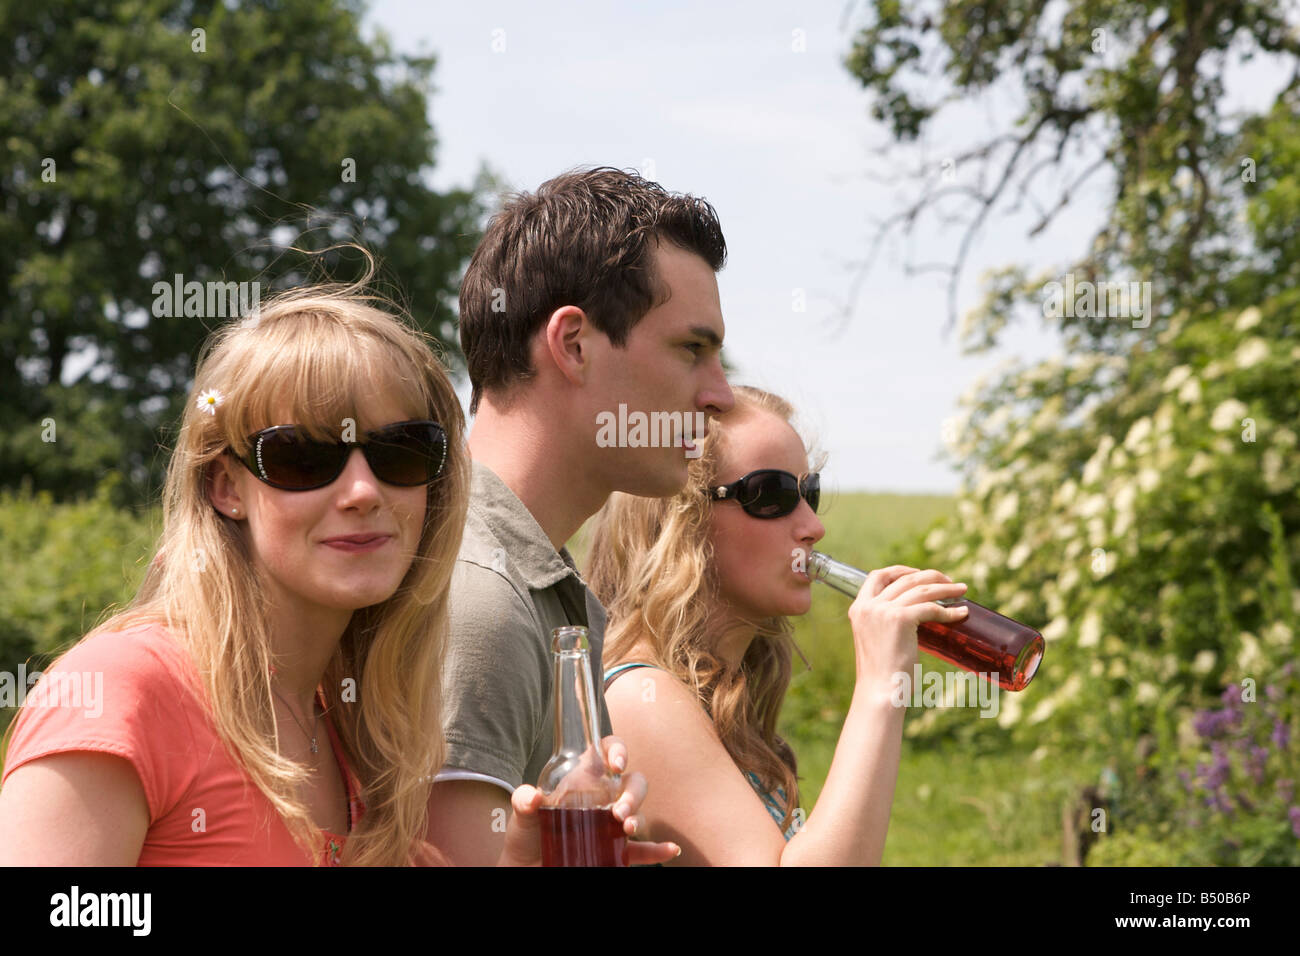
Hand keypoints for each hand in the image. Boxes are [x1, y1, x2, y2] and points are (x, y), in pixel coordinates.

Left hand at [497, 736, 682, 865]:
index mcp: (584, 778)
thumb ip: (523, 801)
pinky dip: (658, 849)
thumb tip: (533, 797)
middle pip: (632, 782)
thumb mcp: (522, 812)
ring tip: (626, 828)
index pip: (608, 751)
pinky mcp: (614, 849)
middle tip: (618, 810)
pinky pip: (643, 848)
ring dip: (639, 817)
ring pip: (639, 812)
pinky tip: (670, 849)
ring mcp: (611, 823)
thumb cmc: (528, 832)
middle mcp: (603, 796)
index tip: (617, 763)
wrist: (527, 866)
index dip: (618, 750)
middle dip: (633, 793)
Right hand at [846, 566, 968, 689]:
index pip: (877, 576)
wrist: (879, 692)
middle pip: (904, 579)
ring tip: (962, 591)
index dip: (901, 570)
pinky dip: (948, 611)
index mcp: (858, 608)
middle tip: (950, 582)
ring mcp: (883, 610)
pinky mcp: (900, 619)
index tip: (920, 575)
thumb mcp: (877, 638)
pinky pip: (930, 608)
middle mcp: (868, 605)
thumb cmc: (882, 673)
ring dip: (945, 587)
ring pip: (921, 589)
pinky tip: (961, 613)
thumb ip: (886, 622)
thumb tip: (916, 613)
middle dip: (930, 576)